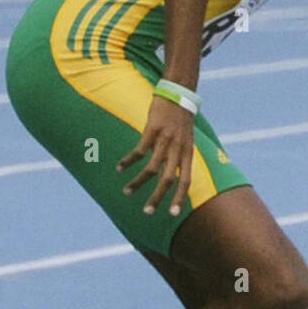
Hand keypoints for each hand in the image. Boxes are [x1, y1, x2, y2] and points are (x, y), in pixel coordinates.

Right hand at [117, 95, 195, 216]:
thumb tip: (170, 173)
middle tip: (146, 212)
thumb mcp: (186, 139)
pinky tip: (120, 168)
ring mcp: (165, 140)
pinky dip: (129, 161)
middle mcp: (178, 149)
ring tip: (127, 192)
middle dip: (157, 197)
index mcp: (187, 153)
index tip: (172, 214)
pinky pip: (139, 151)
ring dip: (138, 182)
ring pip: (151, 169)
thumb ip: (179, 156)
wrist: (179, 94)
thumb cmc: (181, 119)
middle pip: (168, 179)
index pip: (186, 180)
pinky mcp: (152, 130)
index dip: (179, 198)